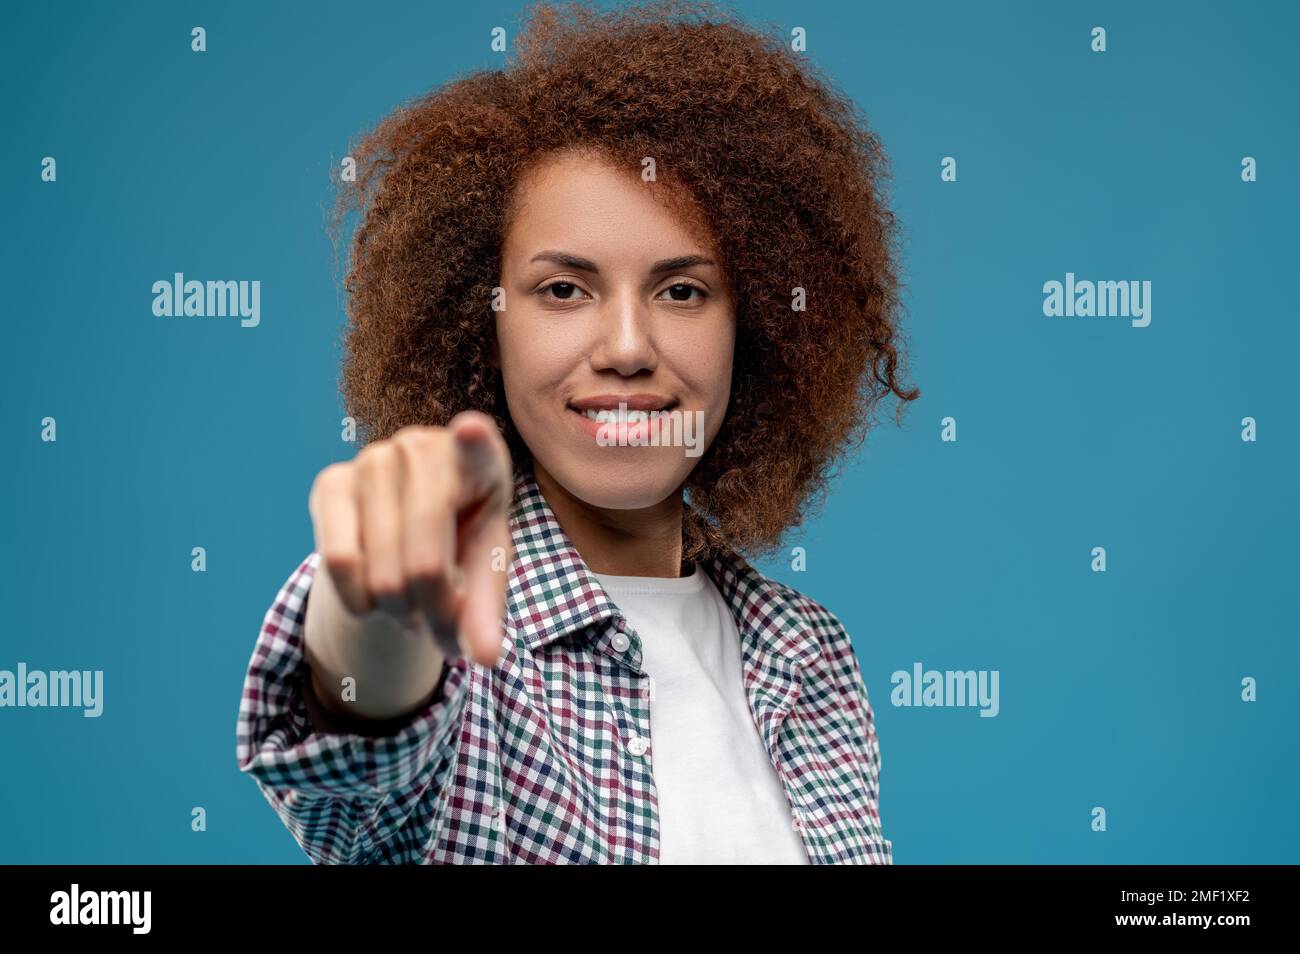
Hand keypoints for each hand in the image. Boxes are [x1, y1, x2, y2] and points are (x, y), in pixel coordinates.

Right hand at [307, 411, 513, 667]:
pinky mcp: (332, 481)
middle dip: (435, 616)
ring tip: (412, 607)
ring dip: (398, 613)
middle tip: (443, 633)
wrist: (408, 534)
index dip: (474, 440)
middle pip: (426, 564)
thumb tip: (487, 657)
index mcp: (482, 460)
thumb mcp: (483, 576)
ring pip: (382, 574)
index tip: (470, 431)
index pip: (479, 445)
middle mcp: (425, 448)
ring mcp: (374, 458)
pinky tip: (373, 596)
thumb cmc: (463, 546)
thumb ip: (486, 613)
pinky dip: (360, 601)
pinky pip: (339, 563)